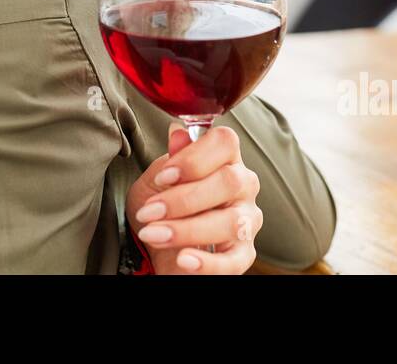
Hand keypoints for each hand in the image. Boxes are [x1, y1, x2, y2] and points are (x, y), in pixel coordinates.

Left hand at [126, 124, 261, 273]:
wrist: (157, 245)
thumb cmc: (162, 206)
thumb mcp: (155, 181)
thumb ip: (171, 159)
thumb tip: (177, 133)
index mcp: (224, 159)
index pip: (225, 142)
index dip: (195, 157)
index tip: (164, 176)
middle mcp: (243, 186)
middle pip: (229, 182)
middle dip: (184, 198)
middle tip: (149, 211)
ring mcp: (248, 220)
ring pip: (232, 222)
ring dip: (187, 230)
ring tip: (154, 234)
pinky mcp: (244, 254)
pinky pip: (234, 260)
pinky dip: (208, 262)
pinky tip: (184, 259)